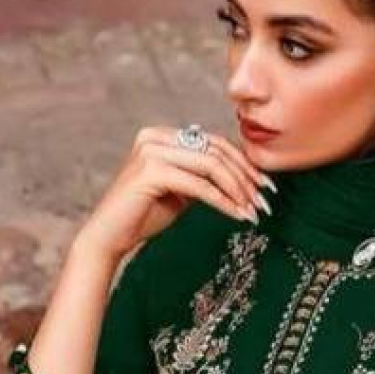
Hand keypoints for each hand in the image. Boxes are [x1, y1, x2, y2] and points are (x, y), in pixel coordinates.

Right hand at [74, 124, 274, 261]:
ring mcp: (151, 151)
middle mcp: (155, 136)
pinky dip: (223, 201)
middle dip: (246, 176)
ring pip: (211, 165)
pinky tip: (238, 215)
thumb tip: (244, 175)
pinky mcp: (151, 172)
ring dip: (238, 190)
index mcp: (162, 135)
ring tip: (254, 211)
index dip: (244, 163)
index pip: (214, 142)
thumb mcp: (181, 190)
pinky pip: (200, 185)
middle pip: (216, 150)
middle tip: (265, 200)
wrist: (108, 238)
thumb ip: (203, 176)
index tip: (265, 186)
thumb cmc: (144, 216)